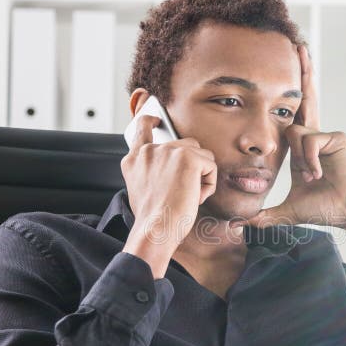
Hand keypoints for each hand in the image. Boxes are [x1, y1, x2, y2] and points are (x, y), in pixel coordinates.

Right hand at [121, 112, 216, 275]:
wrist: (155, 230)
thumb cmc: (153, 220)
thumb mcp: (142, 190)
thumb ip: (151, 171)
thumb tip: (170, 168)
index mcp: (135, 159)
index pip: (143, 127)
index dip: (152, 119)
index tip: (156, 116)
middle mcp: (149, 150)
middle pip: (187, 146)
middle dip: (192, 168)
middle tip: (182, 193)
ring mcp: (168, 151)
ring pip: (201, 156)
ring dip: (201, 176)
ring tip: (187, 196)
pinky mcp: (188, 157)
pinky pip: (211, 166)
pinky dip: (208, 184)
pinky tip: (194, 196)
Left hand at [237, 44, 345, 230]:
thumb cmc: (326, 210)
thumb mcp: (289, 211)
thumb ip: (267, 216)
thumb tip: (242, 226)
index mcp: (303, 148)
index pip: (289, 117)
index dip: (287, 96)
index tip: (284, 73)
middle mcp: (314, 137)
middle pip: (302, 100)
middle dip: (302, 72)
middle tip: (299, 43)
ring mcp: (326, 135)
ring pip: (296, 133)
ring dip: (301, 160)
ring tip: (313, 179)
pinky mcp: (337, 136)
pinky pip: (309, 141)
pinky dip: (309, 160)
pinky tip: (317, 174)